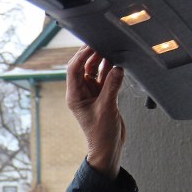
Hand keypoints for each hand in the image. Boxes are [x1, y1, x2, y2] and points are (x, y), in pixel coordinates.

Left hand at [66, 45, 125, 178]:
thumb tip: (117, 68)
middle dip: (92, 54)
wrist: (108, 149)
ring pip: (96, 70)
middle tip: (103, 43)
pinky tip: (118, 63)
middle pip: (84, 66)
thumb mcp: (107, 109)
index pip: (74, 69)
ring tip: (111, 49)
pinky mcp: (104, 95)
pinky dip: (111, 70)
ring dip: (103, 61)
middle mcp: (82, 92)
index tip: (92, 44)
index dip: (81, 55)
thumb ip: (112, 87)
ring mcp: (93, 93)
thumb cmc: (101, 135)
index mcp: (75, 95)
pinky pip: (106, 77)